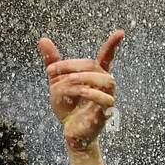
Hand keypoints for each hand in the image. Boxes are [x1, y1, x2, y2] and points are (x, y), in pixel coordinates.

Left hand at [40, 30, 123, 149]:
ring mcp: (107, 97)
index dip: (113, 45)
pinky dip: (93, 94)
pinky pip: (106, 100)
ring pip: (105, 80)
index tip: (120, 32)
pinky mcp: (105, 112)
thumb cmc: (68, 107)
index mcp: (95, 74)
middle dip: (71, 66)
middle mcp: (104, 83)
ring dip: (83, 78)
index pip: (106, 56)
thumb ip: (53, 62)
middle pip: (93, 66)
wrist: (70, 132)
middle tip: (50, 71)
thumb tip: (43, 39)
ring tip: (67, 82)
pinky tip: (81, 93)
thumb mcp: (56, 83)